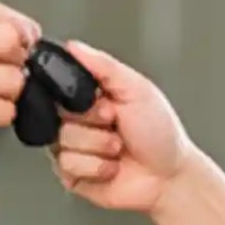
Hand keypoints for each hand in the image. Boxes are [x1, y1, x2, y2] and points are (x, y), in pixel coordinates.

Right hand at [49, 41, 198, 213]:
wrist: (168, 178)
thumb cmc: (160, 134)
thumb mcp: (136, 89)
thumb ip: (103, 65)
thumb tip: (74, 46)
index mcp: (90, 96)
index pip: (59, 85)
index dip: (77, 95)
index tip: (100, 101)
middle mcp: (77, 120)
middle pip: (56, 113)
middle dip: (91, 121)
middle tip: (114, 124)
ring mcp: (72, 147)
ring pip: (60, 140)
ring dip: (97, 146)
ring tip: (117, 148)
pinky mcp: (70, 173)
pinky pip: (66, 165)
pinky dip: (95, 166)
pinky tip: (111, 166)